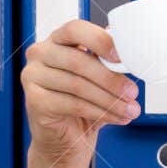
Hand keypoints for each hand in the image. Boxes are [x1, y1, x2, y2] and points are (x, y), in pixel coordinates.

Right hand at [20, 19, 138, 166]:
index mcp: (58, 40)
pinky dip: (99, 112)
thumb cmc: (84, 102)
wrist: (65, 138)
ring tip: (130, 109)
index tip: (121, 57)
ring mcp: (32, 76)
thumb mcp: (100, 77)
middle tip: (133, 92)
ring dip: (110, 99)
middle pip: (78, 61)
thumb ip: (109, 61)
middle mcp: (41, 53)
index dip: (100, 40)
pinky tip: (116, 117)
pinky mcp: (33, 100)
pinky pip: (72, 104)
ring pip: (78, 85)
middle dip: (111, 79)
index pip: (76, 29)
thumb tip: (133, 53)